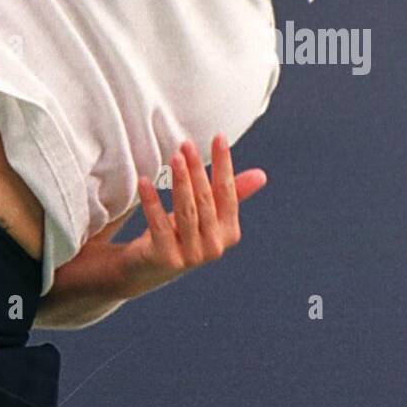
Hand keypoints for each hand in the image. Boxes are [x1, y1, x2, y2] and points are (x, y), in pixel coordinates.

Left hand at [123, 135, 265, 299]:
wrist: (146, 268)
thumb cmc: (179, 234)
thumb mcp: (206, 213)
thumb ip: (230, 194)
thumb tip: (262, 175)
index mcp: (229, 233)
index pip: (228, 192)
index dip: (224, 164)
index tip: (219, 137)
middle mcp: (215, 247)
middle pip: (206, 200)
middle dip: (197, 170)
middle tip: (187, 144)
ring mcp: (192, 256)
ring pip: (186, 210)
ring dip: (180, 181)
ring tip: (174, 157)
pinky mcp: (166, 259)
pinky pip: (159, 224)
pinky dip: (152, 201)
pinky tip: (144, 182)